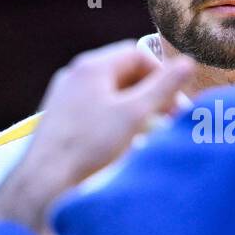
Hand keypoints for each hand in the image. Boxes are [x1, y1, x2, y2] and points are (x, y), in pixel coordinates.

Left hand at [0, 41, 193, 234]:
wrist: (45, 179)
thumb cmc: (89, 145)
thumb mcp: (134, 114)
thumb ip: (163, 87)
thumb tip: (189, 62)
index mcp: (92, 66)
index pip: (137, 55)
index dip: (161, 75)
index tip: (174, 101)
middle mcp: (75, 74)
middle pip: (123, 73)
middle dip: (149, 92)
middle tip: (166, 117)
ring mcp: (65, 95)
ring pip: (109, 92)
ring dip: (133, 107)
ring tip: (147, 131)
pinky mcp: (60, 117)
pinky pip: (94, 108)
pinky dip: (113, 119)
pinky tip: (120, 141)